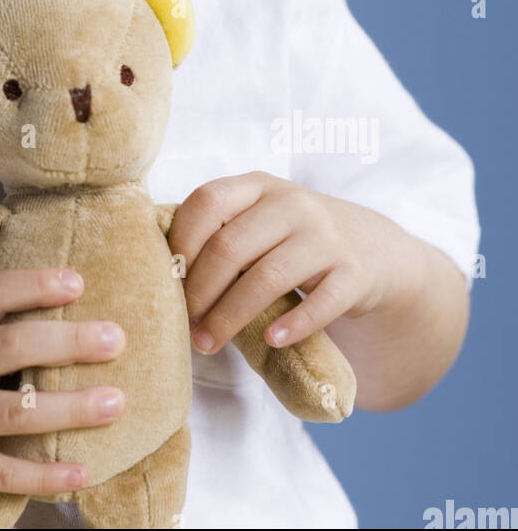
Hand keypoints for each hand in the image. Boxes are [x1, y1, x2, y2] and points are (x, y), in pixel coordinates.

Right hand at [0, 267, 125, 495]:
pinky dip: (42, 475)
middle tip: (115, 338)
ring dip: (72, 408)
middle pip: (14, 346)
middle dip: (71, 341)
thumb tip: (30, 284)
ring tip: (116, 402)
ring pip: (16, 412)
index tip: (78, 280)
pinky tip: (80, 471)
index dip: (35, 284)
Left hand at [168, 172, 415, 354]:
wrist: (372, 248)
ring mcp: (326, 236)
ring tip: (208, 343)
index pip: (207, 201)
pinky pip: (320, 302)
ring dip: (231, 316)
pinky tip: (271, 341)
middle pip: (231, 246)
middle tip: (184, 325)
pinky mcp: (354, 273)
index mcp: (257, 187)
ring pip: (268, 277)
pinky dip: (293, 325)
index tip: (165, 279)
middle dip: (200, 291)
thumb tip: (158, 274)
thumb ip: (219, 233)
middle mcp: (291, 204)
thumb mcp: (259, 220)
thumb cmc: (292, 239)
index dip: (181, 241)